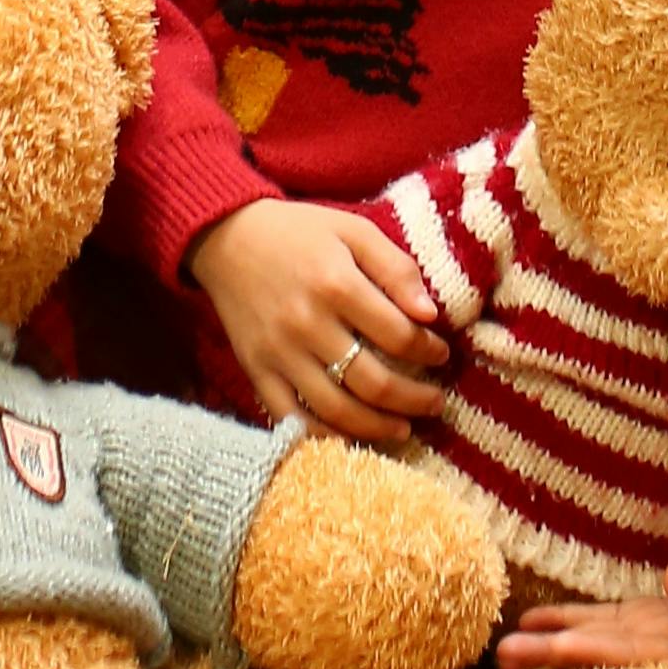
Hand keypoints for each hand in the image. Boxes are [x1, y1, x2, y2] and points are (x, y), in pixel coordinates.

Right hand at [187, 198, 450, 444]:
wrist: (227, 238)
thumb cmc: (299, 232)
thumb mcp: (353, 230)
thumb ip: (395, 267)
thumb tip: (429, 314)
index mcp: (335, 285)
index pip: (398, 335)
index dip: (428, 351)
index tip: (441, 354)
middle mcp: (307, 325)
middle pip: (372, 381)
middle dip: (414, 398)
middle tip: (435, 401)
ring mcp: (279, 354)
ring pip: (336, 410)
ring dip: (378, 427)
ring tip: (404, 428)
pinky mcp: (256, 372)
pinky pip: (292, 420)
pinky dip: (325, 437)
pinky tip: (352, 437)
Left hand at [497, 564, 667, 668]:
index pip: (617, 653)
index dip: (581, 650)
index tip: (546, 650)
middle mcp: (647, 651)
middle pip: (590, 651)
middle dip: (546, 655)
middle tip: (499, 659)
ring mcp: (642, 637)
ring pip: (586, 637)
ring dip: (545, 641)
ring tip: (501, 649)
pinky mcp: (644, 622)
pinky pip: (598, 623)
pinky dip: (567, 622)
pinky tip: (533, 624)